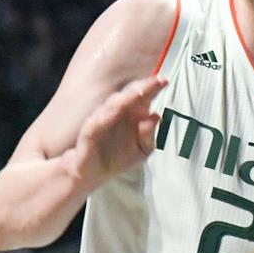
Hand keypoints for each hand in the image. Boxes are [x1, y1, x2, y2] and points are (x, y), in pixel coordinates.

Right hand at [62, 76, 165, 192]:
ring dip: (125, 98)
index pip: (143, 98)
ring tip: (140, 92)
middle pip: (129, 96)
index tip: (164, 80)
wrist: (93, 172)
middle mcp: (117, 115)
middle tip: (155, 81)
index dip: (153, 88)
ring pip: (113, 105)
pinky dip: (104, 117)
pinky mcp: (89, 133)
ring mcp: (101, 121)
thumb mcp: (142, 151)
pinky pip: (96, 123)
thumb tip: (156, 116)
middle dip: (142, 88)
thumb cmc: (118, 158)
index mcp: (132, 116)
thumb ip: (149, 136)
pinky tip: (113, 112)